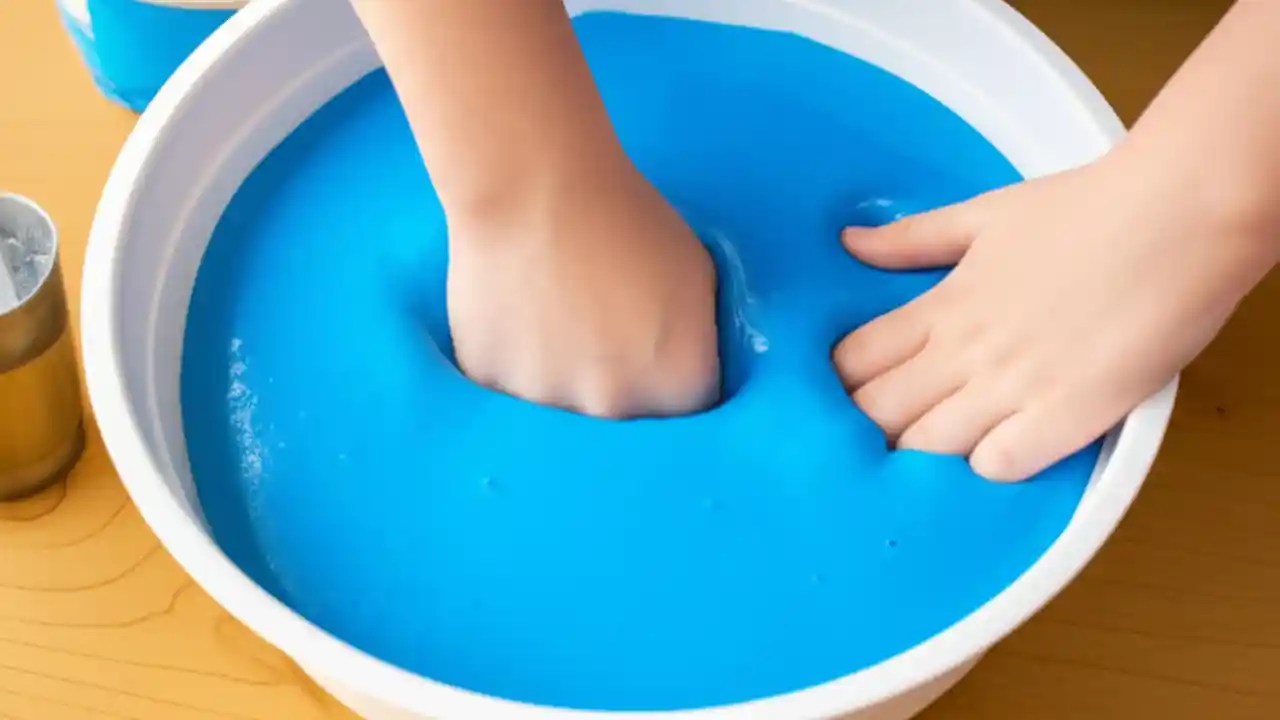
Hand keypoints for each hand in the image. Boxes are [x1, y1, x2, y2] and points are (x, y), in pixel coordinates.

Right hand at [447, 169, 720, 418]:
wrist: (533, 187)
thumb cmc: (625, 217)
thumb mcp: (698, 277)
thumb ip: (697, 338)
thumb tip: (685, 366)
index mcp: (679, 383)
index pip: (688, 407)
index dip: (671, 374)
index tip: (652, 344)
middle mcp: (617, 408)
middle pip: (622, 414)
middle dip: (615, 378)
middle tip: (596, 320)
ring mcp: (550, 402)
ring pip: (560, 402)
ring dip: (559, 370)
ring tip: (551, 309)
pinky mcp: (491, 384)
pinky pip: (508, 384)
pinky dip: (512, 356)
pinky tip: (517, 310)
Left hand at [834, 155, 1272, 480]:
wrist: (1179, 216)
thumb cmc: (1088, 208)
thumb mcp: (985, 215)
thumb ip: (912, 239)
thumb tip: (849, 243)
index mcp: (943, 304)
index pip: (854, 360)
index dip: (840, 382)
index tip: (848, 389)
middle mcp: (966, 350)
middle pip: (877, 411)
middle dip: (865, 425)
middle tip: (879, 428)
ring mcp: (1014, 387)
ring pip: (927, 446)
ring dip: (917, 453)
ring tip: (928, 447)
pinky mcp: (1066, 416)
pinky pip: (998, 465)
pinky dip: (987, 467)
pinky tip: (995, 451)